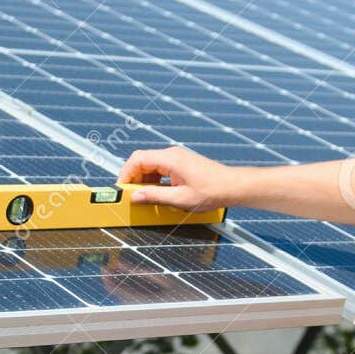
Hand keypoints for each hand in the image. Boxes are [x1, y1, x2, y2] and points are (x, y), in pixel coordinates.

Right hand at [119, 146, 239, 210]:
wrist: (233, 187)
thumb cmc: (212, 191)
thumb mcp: (180, 198)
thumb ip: (155, 197)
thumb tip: (135, 197)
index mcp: (170, 159)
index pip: (138, 159)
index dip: (125, 173)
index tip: (121, 189)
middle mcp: (172, 155)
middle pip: (142, 161)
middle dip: (133, 178)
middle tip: (130, 196)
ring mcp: (177, 159)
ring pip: (151, 166)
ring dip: (144, 181)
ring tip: (143, 198)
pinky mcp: (181, 165)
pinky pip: (161, 170)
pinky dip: (154, 181)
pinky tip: (157, 194)